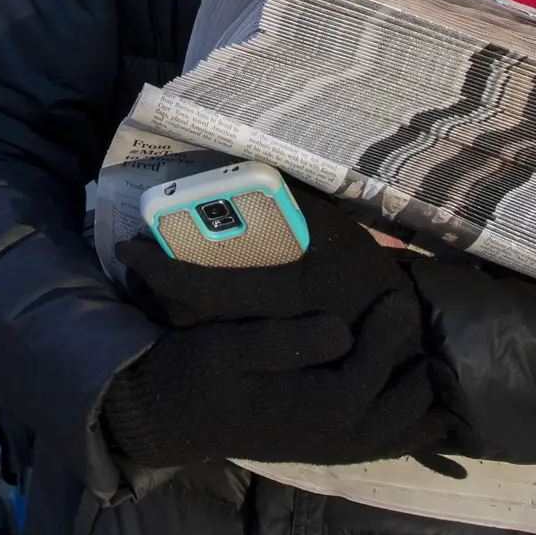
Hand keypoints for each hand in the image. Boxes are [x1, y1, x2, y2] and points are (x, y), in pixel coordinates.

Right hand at [99, 301, 445, 468]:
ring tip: (439, 387)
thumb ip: (288, 339)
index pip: (371, 370)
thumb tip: (342, 329)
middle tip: (428, 342)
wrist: (170, 417)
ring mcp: (325, 448)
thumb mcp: (232, 345)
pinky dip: (400, 437)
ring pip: (390, 437)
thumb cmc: (198, 374)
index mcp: (315, 406)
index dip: (389, 333)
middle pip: (395, 411)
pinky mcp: (317, 449)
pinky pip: (373, 448)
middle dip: (417, 378)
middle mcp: (329, 434)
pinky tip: (412, 424)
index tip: (399, 298)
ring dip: (419, 416)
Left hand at [115, 183, 419, 330]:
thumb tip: (240, 164)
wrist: (404, 335)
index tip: (130, 247)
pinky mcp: (265, 370)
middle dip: (155, 289)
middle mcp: (268, 331)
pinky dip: (194, 326)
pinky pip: (215, 349)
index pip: (201, 288)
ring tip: (158, 278)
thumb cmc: (366, 271)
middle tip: (139, 261)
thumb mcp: (335, 228)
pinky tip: (190, 305)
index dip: (157, 270)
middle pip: (186, 318)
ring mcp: (265, 357)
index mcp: (284, 291)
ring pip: (195, 338)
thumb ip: (292, 201)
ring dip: (170, 307)